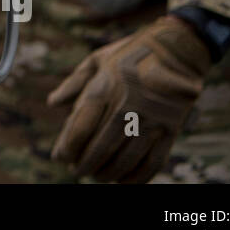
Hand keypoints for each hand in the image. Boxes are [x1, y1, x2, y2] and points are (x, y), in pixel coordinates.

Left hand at [46, 14, 211, 182]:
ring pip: (126, 158)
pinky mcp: (171, 128)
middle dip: (86, 164)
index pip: (81, 127)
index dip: (68, 147)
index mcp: (105, 87)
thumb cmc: (130, 54)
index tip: (60, 157)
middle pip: (101, 147)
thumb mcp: (98, 59)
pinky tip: (124, 180)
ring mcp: (151, 119)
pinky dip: (137, 176)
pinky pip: (153, 161)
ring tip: (98, 176)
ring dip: (109, 173)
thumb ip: (74, 83)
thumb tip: (52, 104)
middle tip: (77, 171)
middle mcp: (126, 105)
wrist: (177, 49)